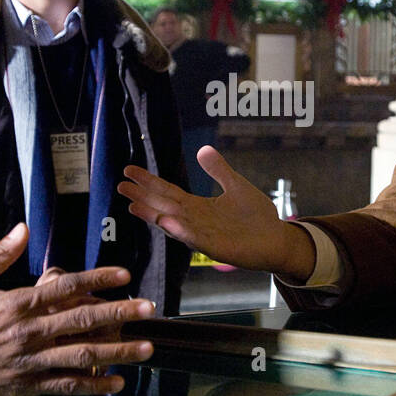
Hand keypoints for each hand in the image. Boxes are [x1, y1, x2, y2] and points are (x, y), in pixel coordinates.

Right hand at [0, 223, 155, 395]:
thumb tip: (23, 229)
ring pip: (82, 357)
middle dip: (120, 314)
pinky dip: (93, 386)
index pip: (65, 288)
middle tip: (147, 308)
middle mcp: (27, 334)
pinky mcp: (24, 388)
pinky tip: (117, 382)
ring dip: (118, 352)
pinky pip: (65, 387)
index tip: (124, 275)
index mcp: (15, 304)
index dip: (97, 279)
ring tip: (146, 348)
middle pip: (82, 322)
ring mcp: (28, 363)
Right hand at [118, 146, 314, 281]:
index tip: (128, 171)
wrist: (276, 238)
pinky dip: (181, 230)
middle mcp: (195, 221)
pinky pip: (195, 238)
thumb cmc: (255, 216)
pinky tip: (167, 221)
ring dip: (154, 215)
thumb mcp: (235, 185)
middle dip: (142, 197)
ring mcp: (204, 235)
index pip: (167, 192)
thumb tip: (203, 149)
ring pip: (173, 223)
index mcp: (198, 207)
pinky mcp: (216, 246)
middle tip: (120, 186)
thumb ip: (218, 170)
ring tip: (134, 204)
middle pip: (164, 206)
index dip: (148, 182)